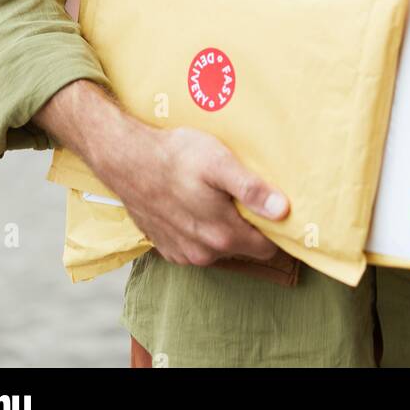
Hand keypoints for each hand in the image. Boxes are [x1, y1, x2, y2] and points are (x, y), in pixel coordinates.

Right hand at [101, 123, 290, 267]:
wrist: (127, 159)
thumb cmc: (175, 156)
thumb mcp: (219, 163)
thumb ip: (252, 190)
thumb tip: (283, 210)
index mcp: (223, 236)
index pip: (267, 247)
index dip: (275, 229)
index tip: (276, 208)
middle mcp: (204, 253)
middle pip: (243, 247)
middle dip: (248, 226)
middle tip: (242, 194)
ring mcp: (183, 253)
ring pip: (219, 247)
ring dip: (222, 227)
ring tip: (217, 196)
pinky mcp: (166, 248)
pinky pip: (195, 245)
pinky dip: (199, 230)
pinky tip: (193, 205)